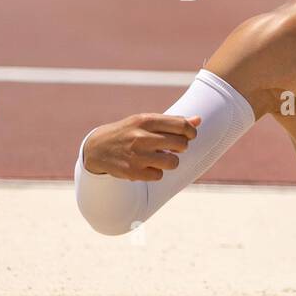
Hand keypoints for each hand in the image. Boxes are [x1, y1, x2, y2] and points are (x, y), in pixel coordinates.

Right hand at [82, 113, 200, 180]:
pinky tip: (145, 166)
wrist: (97, 148)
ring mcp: (136, 155)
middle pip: (181, 145)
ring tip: (159, 158)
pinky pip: (159, 176)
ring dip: (169, 162)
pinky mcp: (132, 172)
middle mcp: (141, 137)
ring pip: (173, 163)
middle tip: (172, 148)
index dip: (191, 132)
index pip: (182, 125)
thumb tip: (198, 119)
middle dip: (181, 148)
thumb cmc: (129, 132)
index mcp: (146, 120)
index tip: (188, 136)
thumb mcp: (146, 121)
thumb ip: (172, 121)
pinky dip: (155, 173)